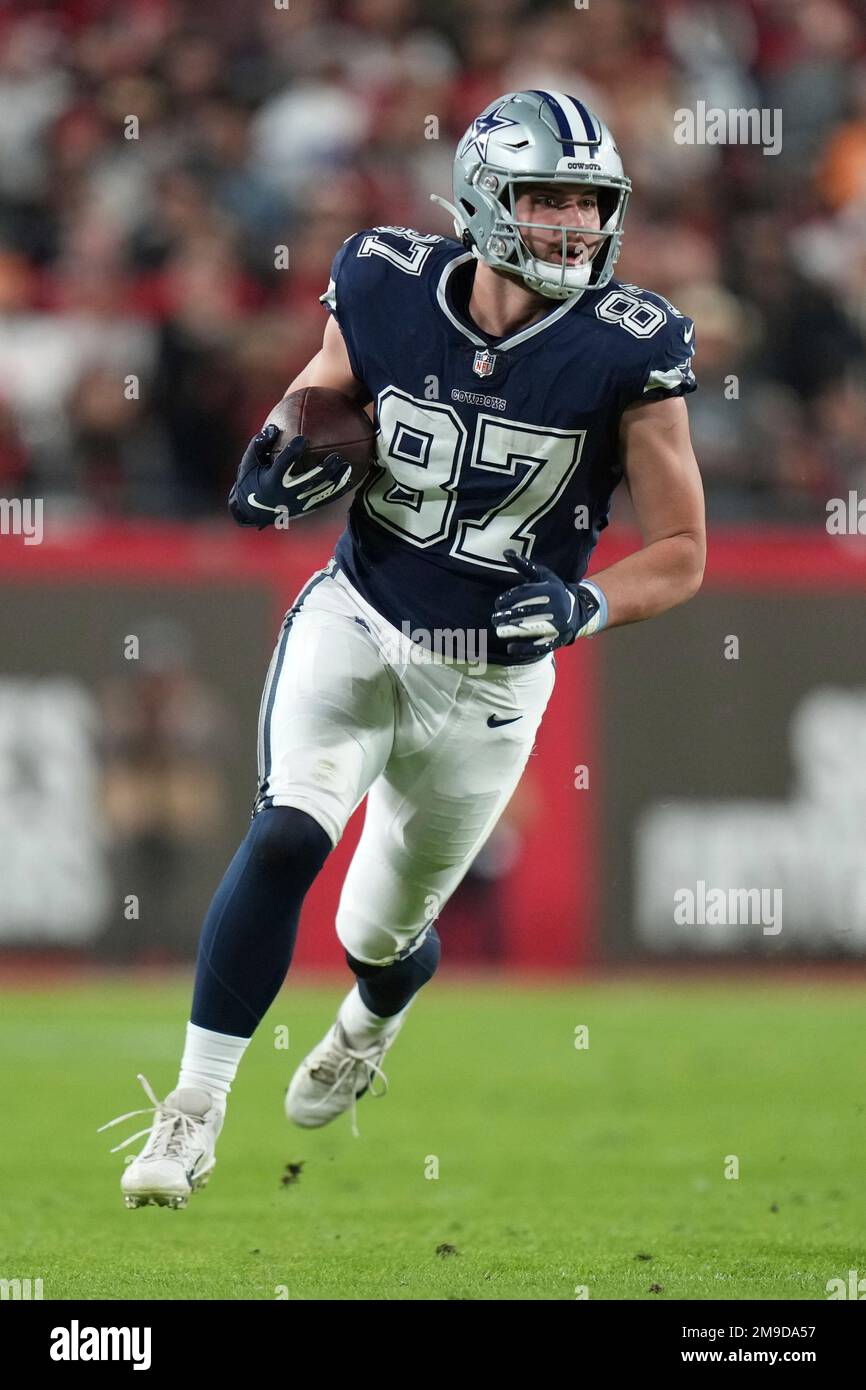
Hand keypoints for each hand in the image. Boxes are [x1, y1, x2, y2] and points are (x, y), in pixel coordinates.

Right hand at [228, 425, 354, 528]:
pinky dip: (336, 492)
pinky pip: (323, 500)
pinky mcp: (304, 508)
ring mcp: (297, 503)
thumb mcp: (249, 462)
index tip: (302, 439)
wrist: (252, 512)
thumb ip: (260, 444)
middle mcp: (286, 494)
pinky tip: (349, 482)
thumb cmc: (250, 480)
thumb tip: (274, 427)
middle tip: (337, 456)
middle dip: (325, 470)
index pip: (283, 464)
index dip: (293, 451)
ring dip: (335, 480)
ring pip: (320, 491)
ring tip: (348, 467)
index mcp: (271, 480)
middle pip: (310, 481)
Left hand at [492, 549, 604, 657]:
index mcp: (551, 590)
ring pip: (532, 629)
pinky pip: (540, 646)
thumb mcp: (542, 576)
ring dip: (513, 631)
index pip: (526, 595)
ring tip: (499, 631)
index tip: (498, 604)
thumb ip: (524, 566)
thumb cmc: (553, 590)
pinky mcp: (558, 639)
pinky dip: (525, 649)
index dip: (509, 599)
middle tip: (494, 619)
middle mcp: (556, 607)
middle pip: (527, 612)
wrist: (577, 610)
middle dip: (507, 616)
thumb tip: (506, 552)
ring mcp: (558, 625)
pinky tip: (510, 648)